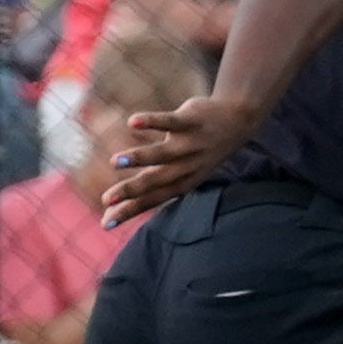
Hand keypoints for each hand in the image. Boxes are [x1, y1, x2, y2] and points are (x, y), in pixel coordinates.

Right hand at [100, 90, 265, 226]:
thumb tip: (116, 206)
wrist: (236, 121)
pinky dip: (151, 121)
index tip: (107, 223)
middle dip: (130, 191)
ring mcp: (190, 144)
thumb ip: (152, 186)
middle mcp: (187, 166)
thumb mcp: (180, 173)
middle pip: (155, 181)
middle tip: (106, 199)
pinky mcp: (191, 120)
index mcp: (183, 182)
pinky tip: (132, 121)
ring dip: (138, 158)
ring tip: (115, 161)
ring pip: (162, 154)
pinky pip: (170, 121)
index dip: (130, 211)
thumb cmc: (198, 151)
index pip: (153, 200)